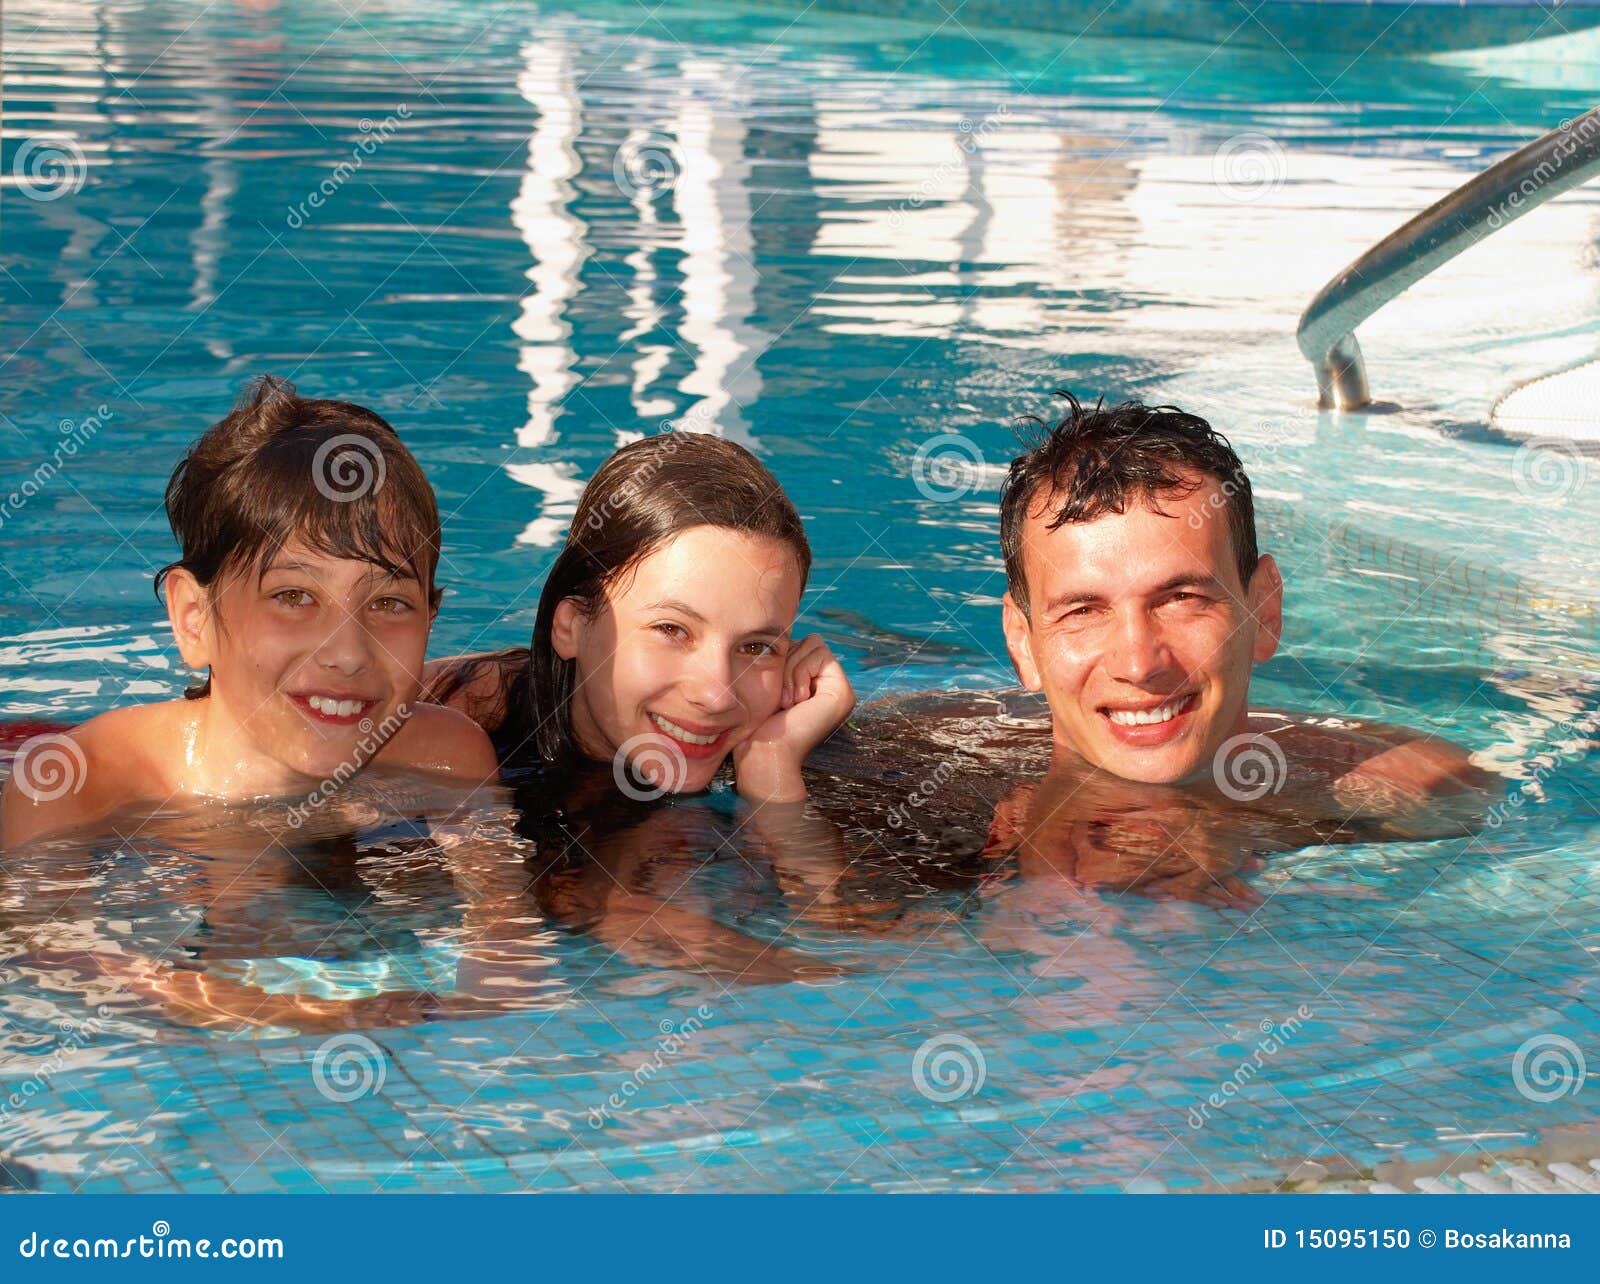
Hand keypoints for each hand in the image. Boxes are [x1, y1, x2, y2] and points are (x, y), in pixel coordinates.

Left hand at [734, 634, 854, 802]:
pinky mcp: (843, 692)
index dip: (782, 659)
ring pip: (813, 643)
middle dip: (787, 664)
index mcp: (817, 684)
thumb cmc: (757, 725)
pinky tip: (796, 702)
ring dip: (791, 671)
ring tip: (788, 703)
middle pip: (808, 640)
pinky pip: (818, 654)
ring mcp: (841, 690)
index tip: (775, 694)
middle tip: (782, 700)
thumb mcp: (769, 683)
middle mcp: (832, 686)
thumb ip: (783, 658)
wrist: (764, 754)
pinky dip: (799, 673)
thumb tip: (779, 631)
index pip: (800, 643)